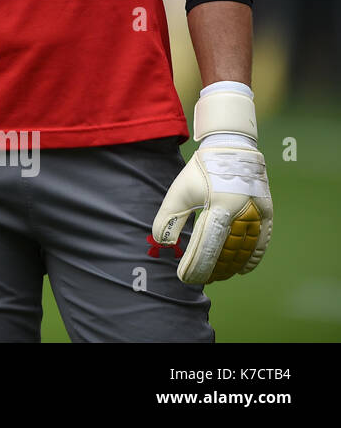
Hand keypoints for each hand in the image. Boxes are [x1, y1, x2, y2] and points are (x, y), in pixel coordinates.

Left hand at [152, 83, 271, 283]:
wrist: (231, 149)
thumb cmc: (200, 171)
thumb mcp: (179, 192)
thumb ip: (168, 218)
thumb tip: (162, 242)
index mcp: (219, 206)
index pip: (207, 245)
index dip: (196, 265)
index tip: (185, 277)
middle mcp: (242, 212)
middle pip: (228, 251)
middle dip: (213, 268)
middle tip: (200, 278)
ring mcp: (257, 213)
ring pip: (245, 249)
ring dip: (232, 265)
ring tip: (219, 275)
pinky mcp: (267, 213)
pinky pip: (262, 240)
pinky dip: (253, 257)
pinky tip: (243, 269)